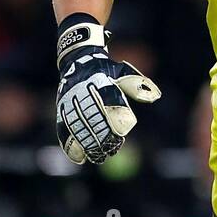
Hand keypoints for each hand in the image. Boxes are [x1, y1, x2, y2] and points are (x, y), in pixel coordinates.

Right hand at [55, 13, 160, 163]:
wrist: (77, 60)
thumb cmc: (106, 70)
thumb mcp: (123, 72)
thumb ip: (138, 86)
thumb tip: (155, 97)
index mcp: (100, 83)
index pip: (108, 108)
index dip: (114, 126)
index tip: (120, 137)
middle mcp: (83, 93)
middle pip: (93, 122)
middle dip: (102, 139)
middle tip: (112, 150)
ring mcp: (70, 101)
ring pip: (78, 128)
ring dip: (88, 145)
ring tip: (99, 156)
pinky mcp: (62, 109)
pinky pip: (64, 129)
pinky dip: (71, 145)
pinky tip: (80, 157)